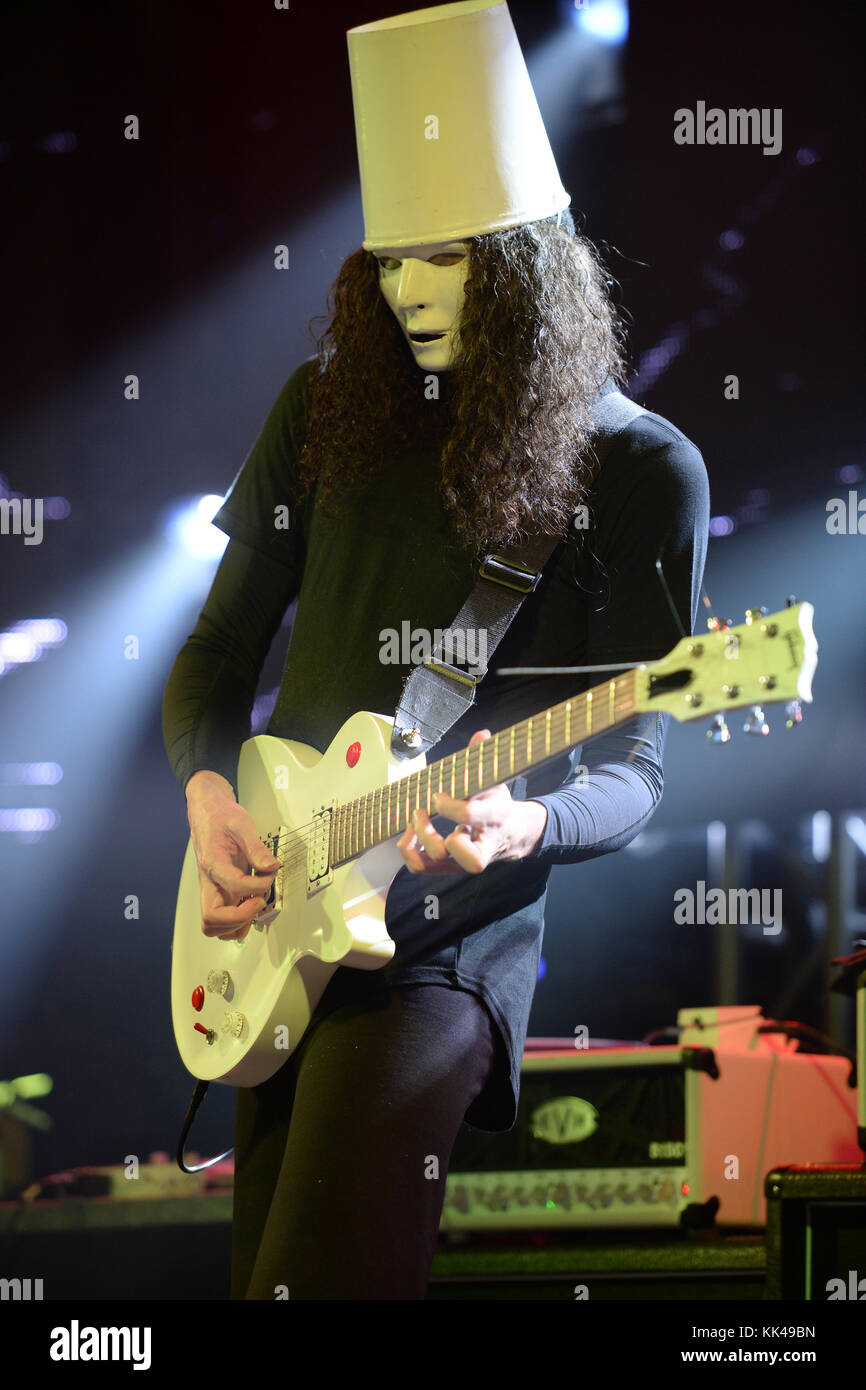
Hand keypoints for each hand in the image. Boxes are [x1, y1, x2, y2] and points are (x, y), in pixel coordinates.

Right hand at [185, 772, 280, 939]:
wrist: (206, 813)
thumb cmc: (221, 817)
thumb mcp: (241, 823)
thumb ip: (256, 846)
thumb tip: (270, 866)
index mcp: (213, 863)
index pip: (233, 886)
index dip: (256, 887)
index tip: (269, 876)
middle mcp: (210, 882)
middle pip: (211, 919)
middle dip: (239, 917)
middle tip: (258, 901)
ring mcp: (213, 889)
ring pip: (213, 927)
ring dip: (237, 925)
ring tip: (255, 905)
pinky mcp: (219, 892)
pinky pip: (222, 920)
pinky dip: (237, 923)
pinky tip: (252, 904)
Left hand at [396, 729, 547, 874]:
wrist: (509, 833)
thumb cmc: (497, 804)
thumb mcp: (494, 780)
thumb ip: (483, 758)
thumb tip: (481, 735)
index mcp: (495, 817)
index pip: (470, 815)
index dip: (448, 805)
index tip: (437, 794)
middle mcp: (483, 844)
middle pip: (465, 857)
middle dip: (434, 836)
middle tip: (423, 813)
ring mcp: (464, 860)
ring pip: (438, 862)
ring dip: (418, 840)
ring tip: (415, 818)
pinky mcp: (449, 866)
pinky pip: (422, 867)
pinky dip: (409, 851)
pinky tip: (409, 833)